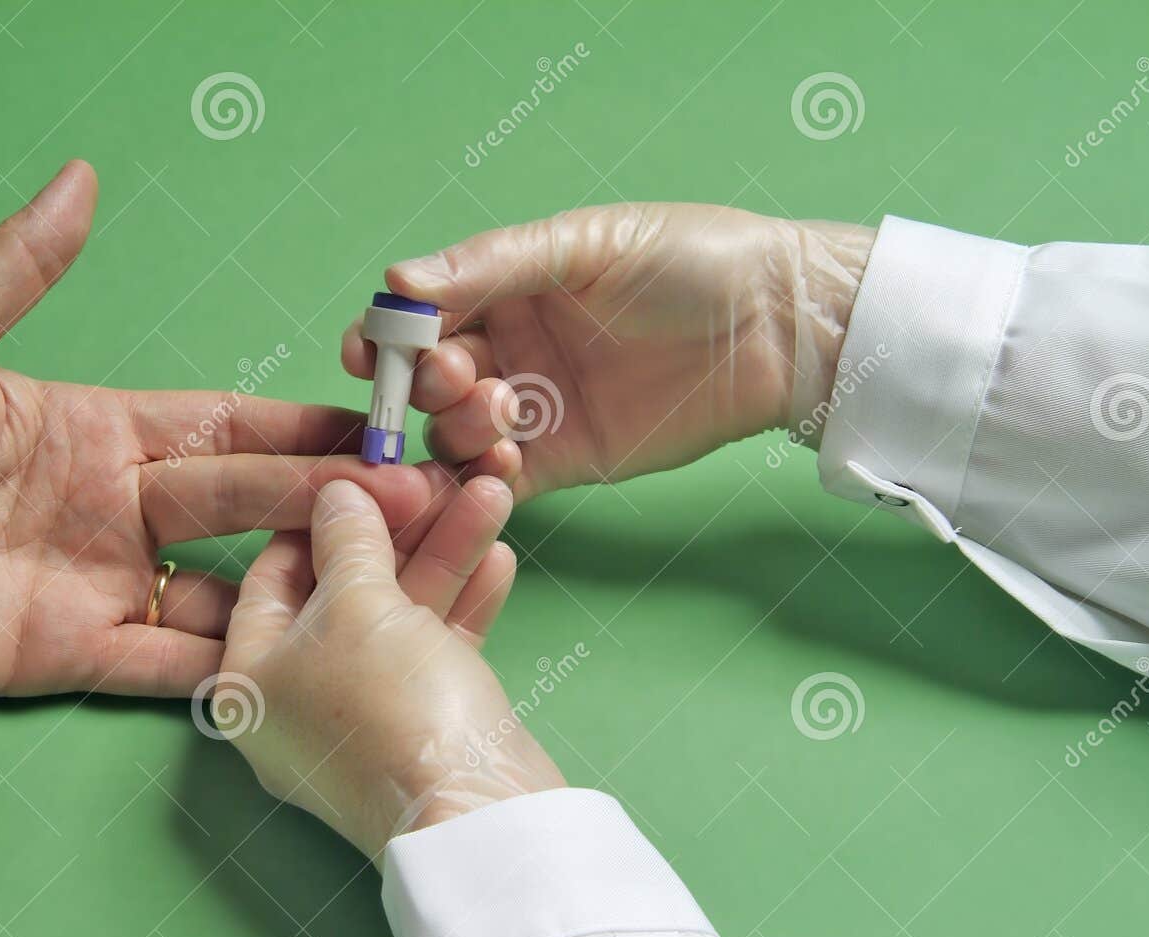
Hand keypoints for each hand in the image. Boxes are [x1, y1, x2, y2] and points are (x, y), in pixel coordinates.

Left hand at [0, 161, 438, 698]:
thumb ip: (16, 270)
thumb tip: (83, 179)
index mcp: (99, 428)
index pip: (227, 423)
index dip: (304, 425)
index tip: (379, 425)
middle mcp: (116, 507)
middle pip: (248, 502)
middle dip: (335, 504)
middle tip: (424, 504)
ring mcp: (99, 585)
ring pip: (228, 587)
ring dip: (305, 589)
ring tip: (392, 590)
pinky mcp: (69, 654)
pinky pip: (166, 663)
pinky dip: (233, 667)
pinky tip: (303, 667)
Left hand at [218, 475, 564, 858]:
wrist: (474, 814)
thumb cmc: (389, 704)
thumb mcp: (358, 603)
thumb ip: (348, 539)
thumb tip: (338, 495)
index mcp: (248, 679)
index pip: (271, 575)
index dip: (318, 516)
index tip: (364, 472)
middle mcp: (295, 702)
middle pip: (345, 590)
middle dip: (400, 527)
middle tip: (440, 475)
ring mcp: (362, 718)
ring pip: (399, 615)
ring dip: (445, 552)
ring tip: (494, 491)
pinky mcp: (422, 729)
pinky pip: (434, 651)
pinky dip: (463, 605)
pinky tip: (500, 558)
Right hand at [342, 204, 873, 498]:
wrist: (777, 326)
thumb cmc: (690, 261)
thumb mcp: (585, 245)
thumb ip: (491, 264)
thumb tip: (397, 280)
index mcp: (504, 288)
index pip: (419, 318)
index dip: (386, 336)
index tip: (371, 350)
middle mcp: (507, 348)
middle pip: (427, 381)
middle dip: (424, 382)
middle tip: (455, 375)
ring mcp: (533, 409)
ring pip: (455, 433)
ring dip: (458, 425)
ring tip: (501, 408)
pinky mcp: (564, 461)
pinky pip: (499, 480)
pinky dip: (485, 476)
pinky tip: (507, 458)